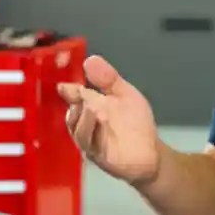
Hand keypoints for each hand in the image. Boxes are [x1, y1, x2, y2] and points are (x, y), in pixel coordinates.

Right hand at [58, 55, 160, 185]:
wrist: (150, 153)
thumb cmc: (136, 123)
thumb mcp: (125, 95)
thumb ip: (108, 79)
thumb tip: (90, 59)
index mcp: (90, 106)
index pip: (74, 95)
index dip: (68, 89)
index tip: (64, 83)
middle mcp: (86, 123)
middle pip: (73, 111)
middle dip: (75, 101)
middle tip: (80, 92)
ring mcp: (90, 140)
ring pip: (79, 129)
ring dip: (84, 118)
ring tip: (92, 106)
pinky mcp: (97, 155)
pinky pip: (89, 143)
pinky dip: (91, 132)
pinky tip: (98, 122)